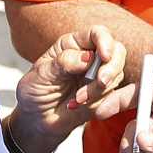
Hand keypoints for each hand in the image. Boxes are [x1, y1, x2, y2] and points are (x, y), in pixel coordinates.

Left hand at [10, 26, 128, 152]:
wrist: (36, 119)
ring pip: (116, 77)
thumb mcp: (42, 74)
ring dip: (98, 91)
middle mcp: (90, 57)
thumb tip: (87, 57)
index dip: (105, 41)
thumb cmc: (35, 90)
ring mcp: (99, 76)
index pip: (98, 33)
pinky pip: (114, 98)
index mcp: (74, 44)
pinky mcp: (103, 96)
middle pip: (117, 52)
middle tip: (100, 82)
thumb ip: (63, 63)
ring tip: (76, 99)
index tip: (104, 56)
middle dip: (111, 68)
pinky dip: (99, 104)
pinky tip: (77, 106)